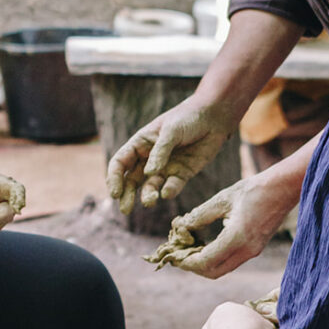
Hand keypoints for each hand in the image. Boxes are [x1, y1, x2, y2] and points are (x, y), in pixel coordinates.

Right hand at [107, 99, 237, 214]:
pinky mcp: (182, 173)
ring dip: (148, 195)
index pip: (120, 163)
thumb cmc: (187, 118)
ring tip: (149, 202)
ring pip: (151, 186)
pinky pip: (172, 186)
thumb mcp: (171, 130)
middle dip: (126, 194)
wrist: (213, 118)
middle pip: (132, 179)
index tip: (115, 193)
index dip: (115, 178)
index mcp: (140, 143)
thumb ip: (160, 152)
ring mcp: (165, 167)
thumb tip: (149, 174)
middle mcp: (149, 158)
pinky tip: (167, 193)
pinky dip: (169, 191)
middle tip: (124, 210)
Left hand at [157, 174, 296, 278]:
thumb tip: (181, 228)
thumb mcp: (221, 200)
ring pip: (223, 269)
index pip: (206, 262)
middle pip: (214, 272)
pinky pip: (231, 261)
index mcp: (237, 237)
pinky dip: (216, 258)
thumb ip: (199, 216)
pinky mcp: (256, 248)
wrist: (283, 188)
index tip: (174, 255)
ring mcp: (253, 251)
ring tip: (189, 249)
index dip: (187, 262)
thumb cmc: (253, 190)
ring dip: (204, 263)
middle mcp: (247, 250)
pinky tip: (205, 245)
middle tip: (179, 254)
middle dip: (193, 267)